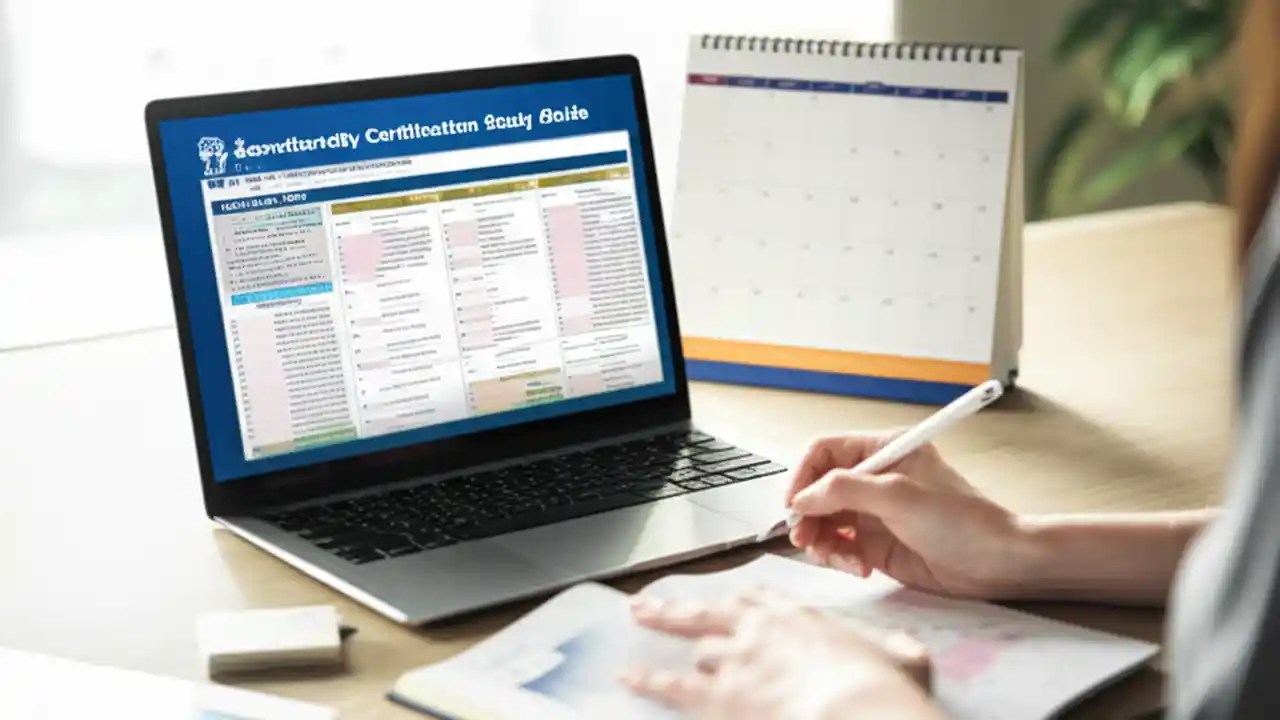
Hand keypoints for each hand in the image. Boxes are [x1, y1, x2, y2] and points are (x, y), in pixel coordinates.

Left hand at [621, 589, 941, 719]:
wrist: (853, 713)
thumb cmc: (880, 691)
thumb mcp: (902, 661)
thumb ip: (898, 652)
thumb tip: (910, 652)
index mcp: (801, 617)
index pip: (762, 598)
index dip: (745, 599)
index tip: (734, 599)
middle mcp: (761, 630)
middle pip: (713, 613)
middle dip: (681, 609)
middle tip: (653, 604)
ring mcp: (736, 660)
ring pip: (696, 646)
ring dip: (670, 639)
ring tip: (641, 626)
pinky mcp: (717, 696)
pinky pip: (674, 686)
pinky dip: (648, 681)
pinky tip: (629, 677)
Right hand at [787, 432, 1024, 597]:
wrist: (994, 563)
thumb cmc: (961, 520)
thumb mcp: (898, 496)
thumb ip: (844, 490)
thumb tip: (802, 498)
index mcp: (882, 449)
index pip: (824, 452)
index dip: (803, 476)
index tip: (794, 504)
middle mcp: (873, 477)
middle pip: (817, 489)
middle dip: (808, 514)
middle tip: (805, 538)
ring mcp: (873, 512)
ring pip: (823, 521)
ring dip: (822, 541)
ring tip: (840, 558)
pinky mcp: (875, 543)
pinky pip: (839, 547)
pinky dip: (840, 558)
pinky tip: (859, 568)